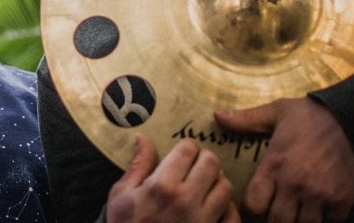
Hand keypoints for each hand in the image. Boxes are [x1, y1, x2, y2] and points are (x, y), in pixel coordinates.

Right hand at [105, 136, 238, 222]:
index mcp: (162, 186)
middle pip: (212, 163)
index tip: (181, 152)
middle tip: (195, 164)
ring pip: (226, 187)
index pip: (188, 149)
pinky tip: (217, 207)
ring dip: (217, 181)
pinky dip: (228, 209)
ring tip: (205, 184)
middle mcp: (187, 200)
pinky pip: (233, 217)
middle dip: (204, 158)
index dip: (186, 146)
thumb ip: (137, 165)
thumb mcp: (121, 195)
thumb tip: (143, 138)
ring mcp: (203, 220)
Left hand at [215, 97, 353, 221]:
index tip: (254, 206)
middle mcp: (296, 183)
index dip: (251, 209)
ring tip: (294, 211)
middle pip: (277, 220)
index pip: (254, 204)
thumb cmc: (308, 115)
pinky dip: (324, 218)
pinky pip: (330, 221)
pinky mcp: (342, 199)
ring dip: (297, 221)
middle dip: (272, 219)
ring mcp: (321, 194)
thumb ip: (245, 120)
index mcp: (274, 165)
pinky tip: (318, 207)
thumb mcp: (274, 113)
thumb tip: (217, 116)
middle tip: (273, 211)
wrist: (349, 117)